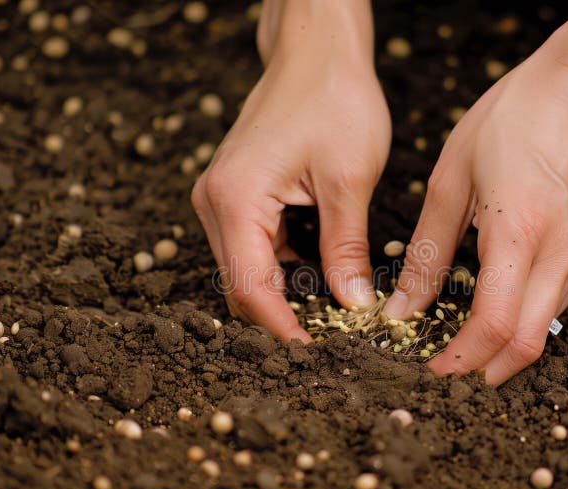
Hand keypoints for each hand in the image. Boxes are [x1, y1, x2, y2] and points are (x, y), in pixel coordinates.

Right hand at [191, 2, 389, 341]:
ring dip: (283, 298)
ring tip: (330, 319)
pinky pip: (253, 250)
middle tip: (331, 344)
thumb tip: (353, 305)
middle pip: (241, 286)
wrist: (315, 51)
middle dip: (282, 320)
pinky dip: (283, 272)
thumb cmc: (333, 98)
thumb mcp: (347, 178)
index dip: (283, 330)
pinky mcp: (236, 196)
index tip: (316, 358)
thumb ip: (346, 247)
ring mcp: (221, 199)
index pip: (251, 287)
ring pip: (245, 272)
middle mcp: (215, 202)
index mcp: (235, 198)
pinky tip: (319, 281)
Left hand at [384, 52, 567, 384]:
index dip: (460, 360)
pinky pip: (556, 302)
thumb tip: (402, 308)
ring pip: (543, 328)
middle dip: (483, 369)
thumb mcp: (454, 178)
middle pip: (526, 345)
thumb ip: (428, 251)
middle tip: (445, 367)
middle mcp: (561, 254)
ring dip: (502, 347)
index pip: (494, 325)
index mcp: (519, 232)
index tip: (431, 368)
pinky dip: (522, 318)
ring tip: (461, 339)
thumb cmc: (516, 118)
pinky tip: (494, 304)